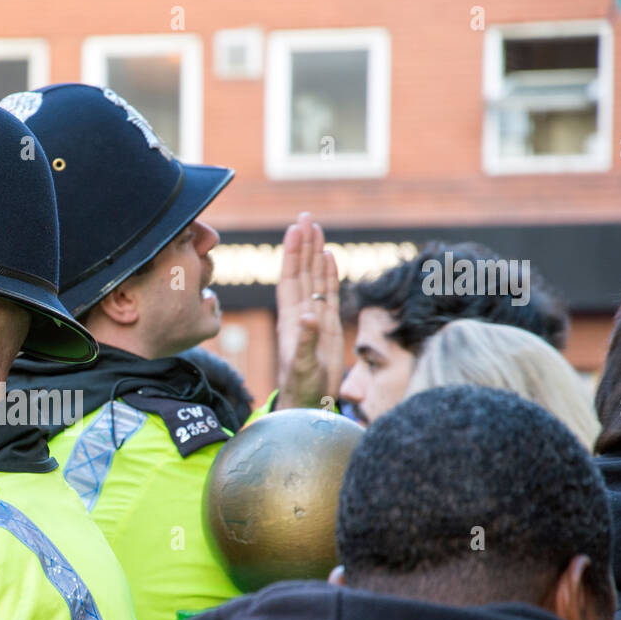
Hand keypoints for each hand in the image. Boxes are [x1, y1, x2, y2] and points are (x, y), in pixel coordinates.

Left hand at [274, 212, 342, 410]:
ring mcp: (315, 317)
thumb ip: (305, 340)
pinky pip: (329, 293)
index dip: (292, 254)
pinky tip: (330, 257)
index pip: (290, 278)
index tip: (295, 230)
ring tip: (316, 228)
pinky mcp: (329, 325)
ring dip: (315, 254)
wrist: (310, 402)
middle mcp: (301, 313)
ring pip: (315, 278)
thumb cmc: (303, 386)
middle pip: (301, 272)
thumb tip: (309, 315)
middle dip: (303, 245)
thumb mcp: (302, 364)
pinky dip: (330, 274)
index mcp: (291, 319)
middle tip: (306, 217)